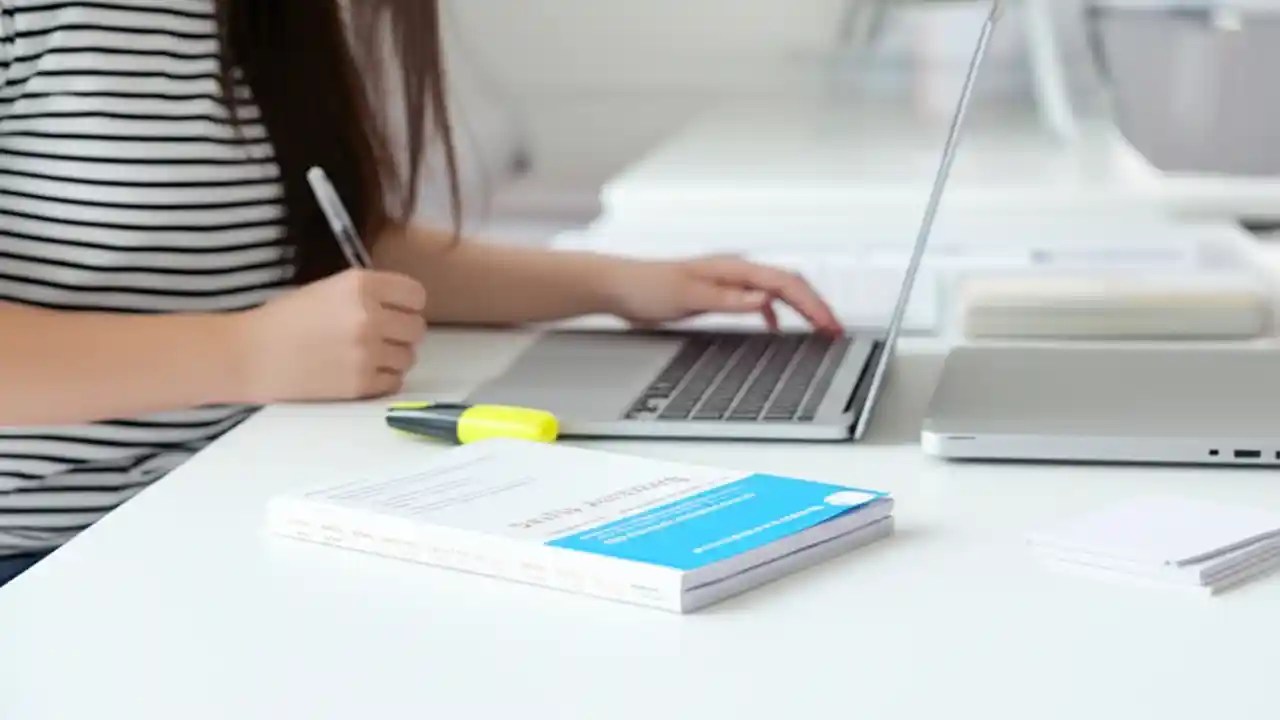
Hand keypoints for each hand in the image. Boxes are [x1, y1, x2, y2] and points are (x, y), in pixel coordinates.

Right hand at [235, 269, 427, 401]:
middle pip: (417, 328)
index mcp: (360, 285)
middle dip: (401, 333)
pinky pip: (394, 382)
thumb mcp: (329, 289)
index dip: (407, 305)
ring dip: (393, 358)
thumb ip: (368, 295)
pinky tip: (360, 372)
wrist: (249, 355)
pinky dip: (383, 380)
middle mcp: (369, 316)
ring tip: (365, 356)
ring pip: (409, 357)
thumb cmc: (284, 320)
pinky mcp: (360, 384)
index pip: (416, 295)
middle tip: (379, 337)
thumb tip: (404, 309)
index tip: (396, 312)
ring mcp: (367, 352)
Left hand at [601, 256, 841, 334]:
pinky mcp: (719, 293)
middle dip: (816, 305)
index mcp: (733, 269)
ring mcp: (728, 281)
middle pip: (788, 284)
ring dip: (801, 308)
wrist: (619, 286)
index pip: (785, 283)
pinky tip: (777, 327)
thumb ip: (727, 299)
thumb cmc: (647, 287)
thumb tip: (764, 300)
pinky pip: (758, 300)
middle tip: (836, 330)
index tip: (829, 325)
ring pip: (776, 291)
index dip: (812, 304)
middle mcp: (735, 271)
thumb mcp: (688, 295)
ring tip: (819, 328)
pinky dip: (775, 312)